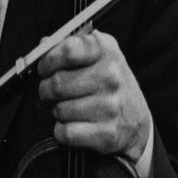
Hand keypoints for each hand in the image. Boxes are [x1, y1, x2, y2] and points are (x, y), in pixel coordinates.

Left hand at [37, 29, 151, 163]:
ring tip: (69, 108)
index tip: (45, 67)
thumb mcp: (97, 55)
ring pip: (59, 109)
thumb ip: (69, 45)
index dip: (48, 60)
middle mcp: (111, 76)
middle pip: (57, 83)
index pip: (67, 50)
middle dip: (47, 90)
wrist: (135, 121)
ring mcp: (111, 105)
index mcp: (106, 50)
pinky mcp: (107, 133)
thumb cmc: (108, 83)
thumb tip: (43, 44)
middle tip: (52, 92)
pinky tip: (73, 125)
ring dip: (57, 111)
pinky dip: (62, 132)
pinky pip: (65, 132)